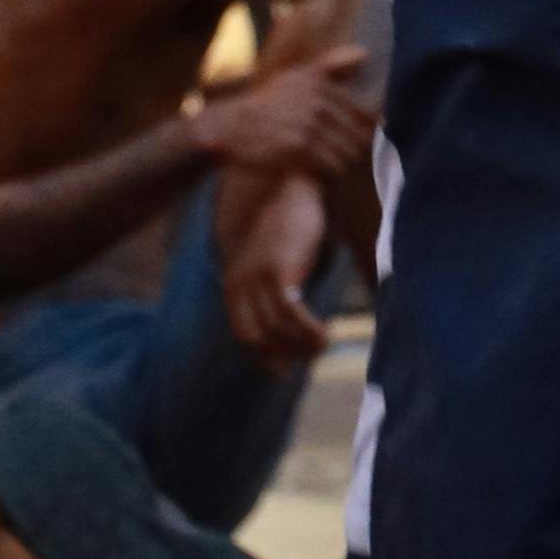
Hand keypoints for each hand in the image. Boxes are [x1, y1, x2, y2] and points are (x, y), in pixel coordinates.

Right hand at [185, 59, 370, 190]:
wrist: (229, 127)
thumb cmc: (267, 102)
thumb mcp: (296, 76)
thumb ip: (332, 65)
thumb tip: (365, 54)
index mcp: (320, 85)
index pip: (364, 114)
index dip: (366, 131)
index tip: (357, 139)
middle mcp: (316, 103)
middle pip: (357, 137)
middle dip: (354, 150)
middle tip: (343, 156)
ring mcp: (307, 127)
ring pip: (346, 155)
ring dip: (342, 164)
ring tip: (332, 165)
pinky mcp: (296, 150)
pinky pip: (329, 167)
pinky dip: (329, 173)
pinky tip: (319, 171)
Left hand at [217, 167, 338, 367]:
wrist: (298, 191)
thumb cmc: (291, 230)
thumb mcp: (275, 266)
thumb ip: (274, 294)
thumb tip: (288, 331)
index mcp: (233, 284)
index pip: (244, 337)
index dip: (266, 357)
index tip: (288, 367)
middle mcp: (237, 283)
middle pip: (257, 340)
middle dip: (285, 355)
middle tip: (311, 354)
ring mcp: (255, 277)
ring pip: (276, 331)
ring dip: (303, 346)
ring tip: (325, 344)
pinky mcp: (277, 271)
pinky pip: (291, 316)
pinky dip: (309, 332)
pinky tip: (326, 334)